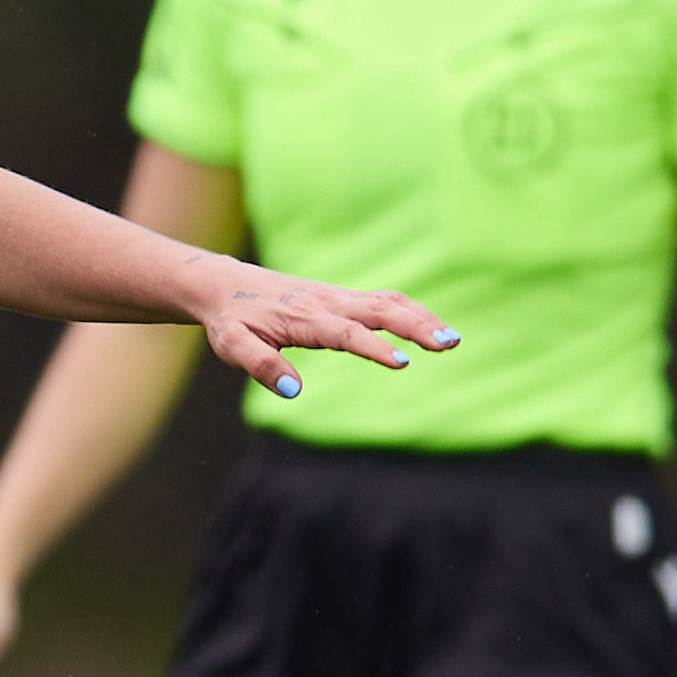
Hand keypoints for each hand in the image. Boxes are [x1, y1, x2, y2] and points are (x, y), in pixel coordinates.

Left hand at [188, 262, 454, 397]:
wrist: (223, 285)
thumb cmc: (230, 320)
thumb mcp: (232, 347)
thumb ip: (261, 366)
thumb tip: (293, 391)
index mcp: (304, 318)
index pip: (346, 334)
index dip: (374, 347)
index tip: (403, 361)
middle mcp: (327, 303)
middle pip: (380, 311)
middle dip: (417, 326)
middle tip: (449, 344)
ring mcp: (337, 297)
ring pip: (388, 302)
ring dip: (421, 317)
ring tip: (452, 339)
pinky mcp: (341, 297)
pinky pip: (381, 300)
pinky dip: (409, 310)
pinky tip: (430, 325)